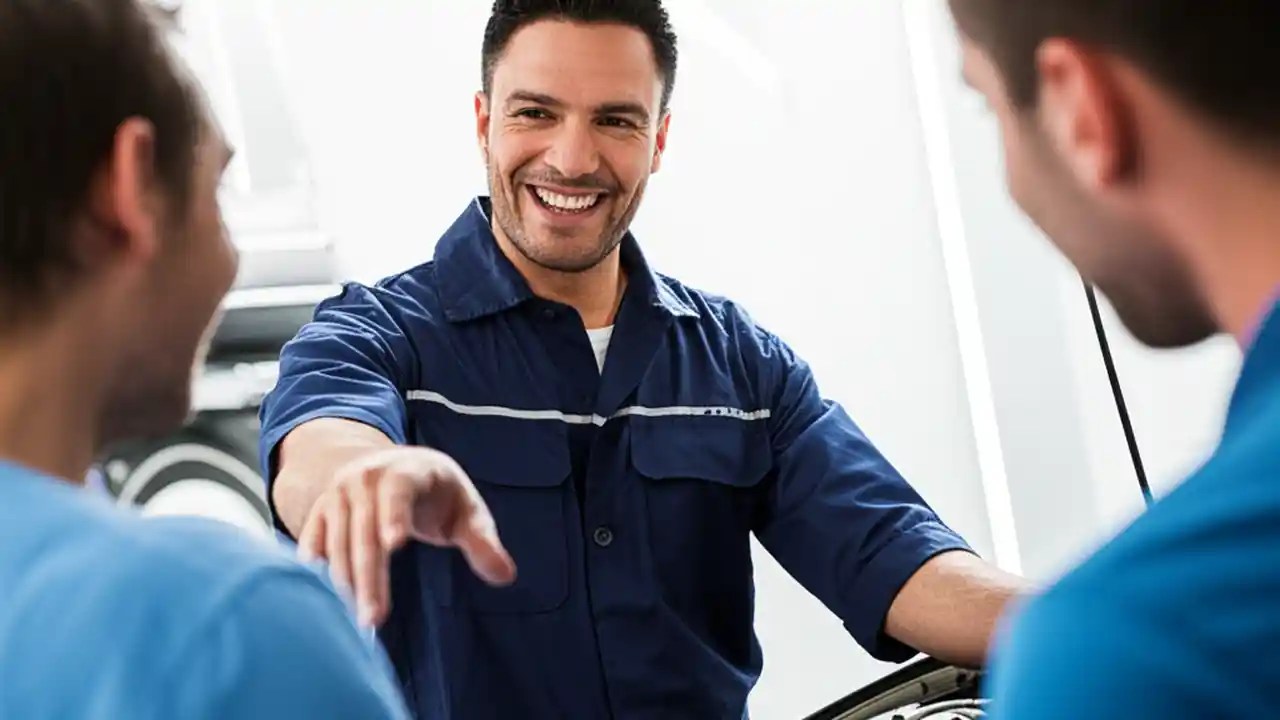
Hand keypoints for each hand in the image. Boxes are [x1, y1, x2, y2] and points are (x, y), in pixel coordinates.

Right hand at [297, 446, 515, 626]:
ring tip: (357, 622)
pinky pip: (311, 542)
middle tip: (374, 618)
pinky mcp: (319, 512)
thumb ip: (483, 541)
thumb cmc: (435, 492)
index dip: (396, 516)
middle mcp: (364, 479)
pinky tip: (320, 603)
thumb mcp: (465, 509)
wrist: (387, 464)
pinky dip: (315, 572)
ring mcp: (337, 494)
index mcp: (405, 471)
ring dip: (343, 584)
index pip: (399, 492)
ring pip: (336, 543)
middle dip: (369, 576)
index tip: (395, 546)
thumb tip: (506, 575)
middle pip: (364, 530)